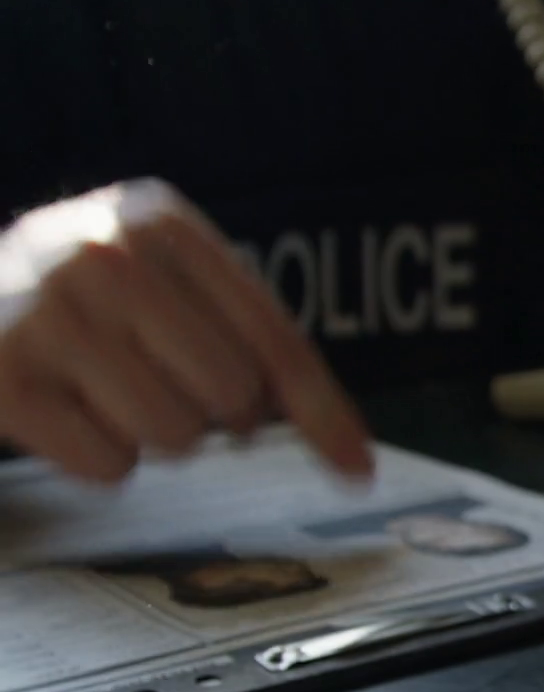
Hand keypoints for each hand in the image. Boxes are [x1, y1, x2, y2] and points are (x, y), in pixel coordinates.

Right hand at [0, 179, 372, 483]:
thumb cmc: (80, 311)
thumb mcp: (162, 292)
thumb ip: (248, 342)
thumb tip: (352, 453)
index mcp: (159, 223)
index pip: (274, 338)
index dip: (321, 410)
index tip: (360, 468)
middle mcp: (101, 254)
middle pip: (230, 393)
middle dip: (208, 412)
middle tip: (158, 384)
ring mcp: (43, 312)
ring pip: (174, 435)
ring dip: (150, 435)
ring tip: (104, 392)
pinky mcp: (1, 379)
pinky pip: (109, 465)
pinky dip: (99, 460)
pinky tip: (66, 414)